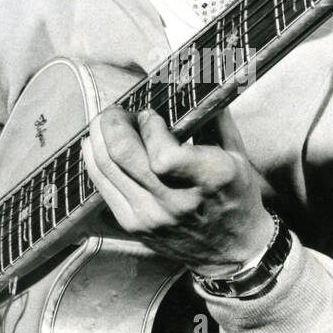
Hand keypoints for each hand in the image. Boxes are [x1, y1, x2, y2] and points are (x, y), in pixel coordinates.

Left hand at [82, 107, 273, 276]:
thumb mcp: (237, 155)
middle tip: (116, 111)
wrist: (233, 251)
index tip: (151, 115)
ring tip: (104, 125)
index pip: (163, 153)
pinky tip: (96, 147)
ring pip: (106, 170)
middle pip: (124, 156)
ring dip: (98, 138)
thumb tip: (198, 80)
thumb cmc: (237, 197)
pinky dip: (94, 162)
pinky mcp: (134, 226)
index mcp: (210, 178)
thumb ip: (214, 117)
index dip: (149, 127)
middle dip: (112, 123)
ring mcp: (151, 217)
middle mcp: (177, 201)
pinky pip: (102, 188)